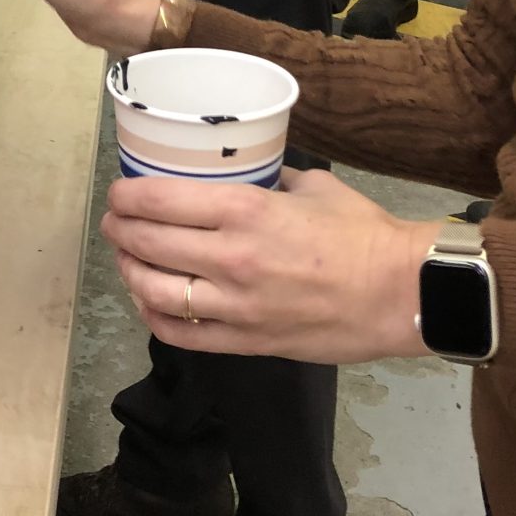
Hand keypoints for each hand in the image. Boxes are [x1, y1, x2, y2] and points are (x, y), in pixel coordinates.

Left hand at [102, 169, 438, 364]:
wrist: (400, 293)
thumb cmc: (362, 233)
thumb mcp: (314, 186)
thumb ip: (274, 180)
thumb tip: (253, 173)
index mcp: (246, 212)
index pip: (160, 201)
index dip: (127, 196)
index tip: (118, 191)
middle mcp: (231, 259)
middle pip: (149, 244)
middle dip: (120, 230)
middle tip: (115, 221)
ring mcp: (236, 307)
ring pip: (155, 292)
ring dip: (130, 273)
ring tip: (127, 259)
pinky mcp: (247, 342)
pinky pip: (183, 335)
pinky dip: (156, 317)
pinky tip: (150, 302)